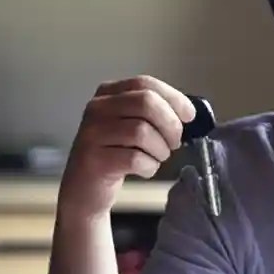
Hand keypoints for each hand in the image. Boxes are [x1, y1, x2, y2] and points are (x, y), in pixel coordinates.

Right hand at [57, 75, 196, 219]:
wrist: (84, 189)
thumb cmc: (115, 155)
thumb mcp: (130, 125)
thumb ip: (153, 113)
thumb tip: (187, 111)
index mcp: (107, 94)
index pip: (145, 83)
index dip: (174, 98)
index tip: (189, 115)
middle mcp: (97, 108)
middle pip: (146, 102)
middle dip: (170, 124)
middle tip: (174, 143)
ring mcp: (93, 134)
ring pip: (142, 131)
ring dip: (160, 149)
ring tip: (157, 158)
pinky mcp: (95, 160)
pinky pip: (134, 158)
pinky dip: (149, 166)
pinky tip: (144, 169)